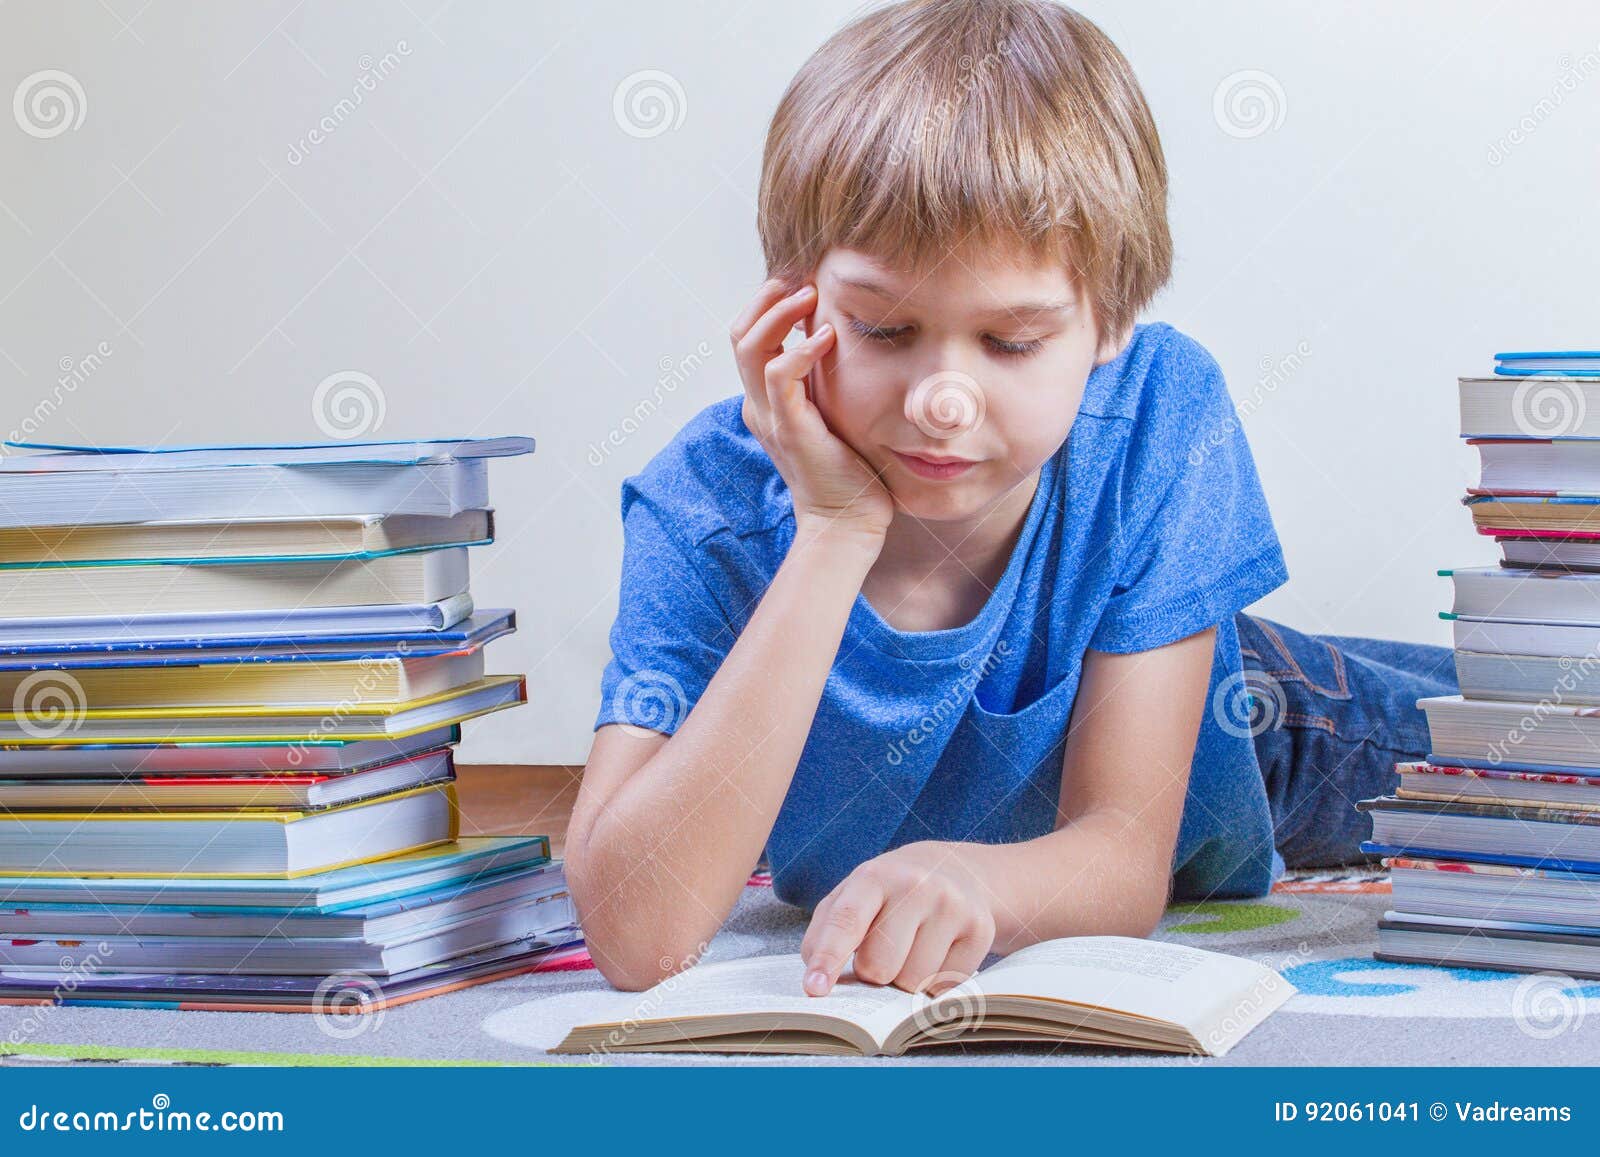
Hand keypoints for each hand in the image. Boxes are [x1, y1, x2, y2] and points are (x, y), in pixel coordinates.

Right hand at [731, 279, 894, 542]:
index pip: (746, 338)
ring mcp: (769, 416)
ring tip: (810, 296)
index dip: (766, 305)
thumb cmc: (846, 469)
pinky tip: (826, 336)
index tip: (800, 285)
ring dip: (778, 314)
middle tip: (801, 281)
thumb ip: (822, 382)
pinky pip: (780, 375)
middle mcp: (757, 406)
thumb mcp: (829, 413)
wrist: (845, 520)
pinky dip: (800, 349)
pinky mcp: (789, 428)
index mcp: (763, 401)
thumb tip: (837, 337)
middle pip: (738, 335)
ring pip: (749, 347)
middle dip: (766, 300)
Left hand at [800, 841, 997, 997]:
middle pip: (879, 967)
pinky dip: (936, 982)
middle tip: (883, 950)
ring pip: (913, 983)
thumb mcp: (852, 896)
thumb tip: (820, 982)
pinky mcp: (981, 929)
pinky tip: (939, 952)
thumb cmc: (891, 894)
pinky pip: (946, 987)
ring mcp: (952, 906)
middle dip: (873, 972)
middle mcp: (916, 885)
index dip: (828, 957)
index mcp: (874, 876)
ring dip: (906, 980)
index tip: (814, 989)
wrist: (958, 871)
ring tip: (913, 948)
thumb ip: (826, 933)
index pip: (846, 921)